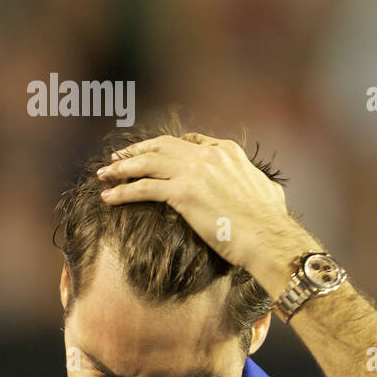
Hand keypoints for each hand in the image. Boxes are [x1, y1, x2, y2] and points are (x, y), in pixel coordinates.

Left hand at [97, 133, 308, 279]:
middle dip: (136, 150)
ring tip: (105, 174)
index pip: (190, 140)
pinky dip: (122, 191)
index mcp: (228, 152)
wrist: (268, 236)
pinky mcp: (183, 193)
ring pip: (147, 163)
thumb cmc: (271, 221)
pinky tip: (109, 197)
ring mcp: (194, 172)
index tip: (153, 151)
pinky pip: (143, 188)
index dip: (166, 145)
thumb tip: (267, 190)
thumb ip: (257, 182)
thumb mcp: (268, 190)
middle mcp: (208, 156)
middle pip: (161, 146)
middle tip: (118, 156)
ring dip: (121, 168)